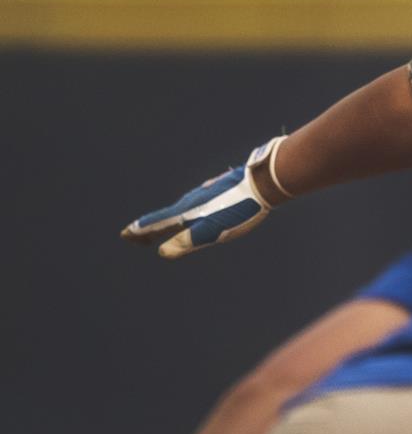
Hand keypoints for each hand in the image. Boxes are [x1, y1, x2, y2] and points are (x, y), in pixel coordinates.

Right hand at [121, 137, 286, 258]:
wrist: (263, 181)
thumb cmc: (239, 209)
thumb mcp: (213, 230)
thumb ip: (188, 241)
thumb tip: (163, 252)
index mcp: (186, 211)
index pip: (156, 223)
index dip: (140, 231)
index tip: (125, 235)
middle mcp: (192, 200)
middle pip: (165, 217)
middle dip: (150, 228)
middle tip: (136, 237)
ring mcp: (206, 194)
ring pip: (181, 210)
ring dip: (168, 220)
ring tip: (163, 227)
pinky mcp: (219, 191)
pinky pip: (196, 204)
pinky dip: (187, 213)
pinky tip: (196, 213)